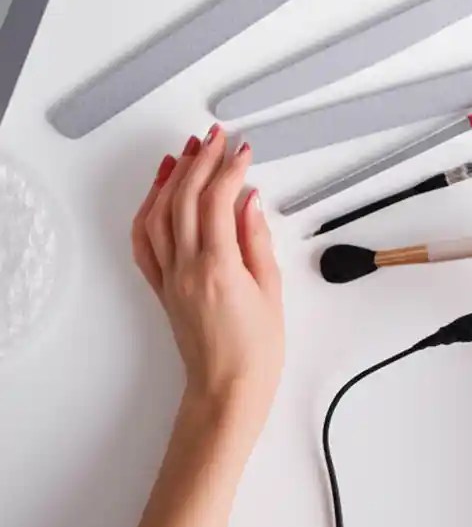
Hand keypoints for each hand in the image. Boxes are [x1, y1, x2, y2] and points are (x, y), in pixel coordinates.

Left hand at [131, 125, 282, 435]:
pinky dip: (149, 211)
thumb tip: (249, 202)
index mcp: (218, 266)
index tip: (243, 151)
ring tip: (185, 153)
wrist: (227, 388)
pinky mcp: (163, 287)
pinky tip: (159, 194)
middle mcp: (187, 267)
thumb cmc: (256, 350)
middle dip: (200, 161)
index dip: (230, 169)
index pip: (219, 201)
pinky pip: (145, 241)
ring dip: (171, 178)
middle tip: (215, 138)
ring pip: (159, 214)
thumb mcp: (271, 290)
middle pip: (186, 199)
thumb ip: (257, 240)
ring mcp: (170, 276)